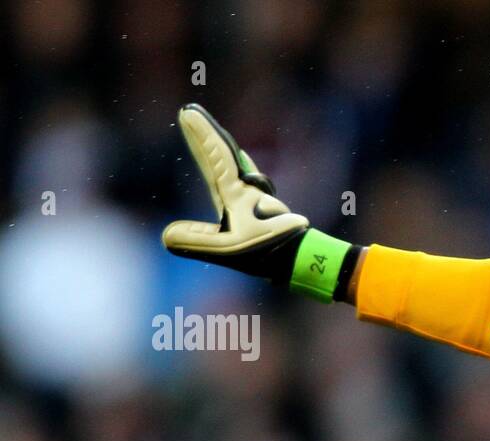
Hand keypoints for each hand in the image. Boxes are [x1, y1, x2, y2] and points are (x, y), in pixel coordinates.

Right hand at [161, 104, 352, 301]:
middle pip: (222, 155)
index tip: (188, 112)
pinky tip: (241, 162)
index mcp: (236, 194)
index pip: (216, 158)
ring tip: (203, 130)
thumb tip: (167, 236)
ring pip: (234, 165)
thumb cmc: (269, 251)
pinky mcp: (259, 208)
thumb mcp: (229, 248)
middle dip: (204, 135)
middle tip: (189, 112)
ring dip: (218, 147)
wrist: (301, 257)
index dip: (202, 135)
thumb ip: (198, 241)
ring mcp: (253, 198)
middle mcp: (245, 190)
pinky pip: (244, 179)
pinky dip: (236, 165)